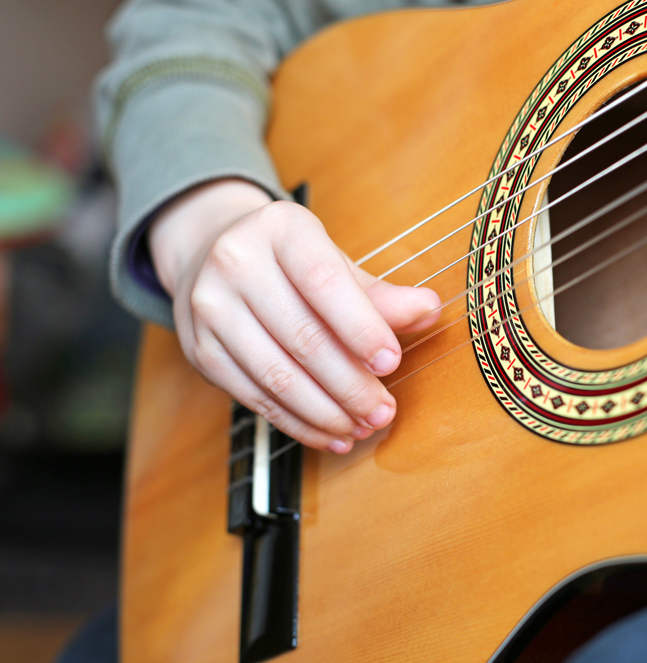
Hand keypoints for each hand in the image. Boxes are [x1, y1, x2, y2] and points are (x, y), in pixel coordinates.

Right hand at [148, 179, 439, 452]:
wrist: (211, 252)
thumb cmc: (291, 261)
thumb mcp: (336, 264)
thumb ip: (381, 294)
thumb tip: (429, 309)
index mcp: (280, 229)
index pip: (323, 282)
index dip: (361, 327)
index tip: (392, 363)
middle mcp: (236, 261)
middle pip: (302, 337)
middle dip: (350, 384)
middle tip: (383, 412)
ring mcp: (211, 306)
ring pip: (276, 374)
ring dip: (326, 412)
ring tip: (361, 428)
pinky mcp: (200, 349)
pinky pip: (254, 396)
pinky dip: (297, 422)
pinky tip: (329, 434)